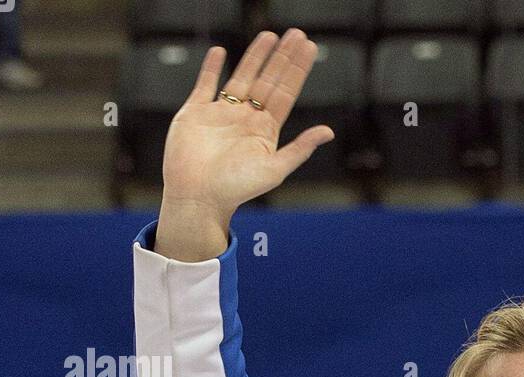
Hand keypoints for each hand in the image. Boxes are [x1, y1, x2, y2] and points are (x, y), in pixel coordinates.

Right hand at [155, 29, 333, 257]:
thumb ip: (300, 149)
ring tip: (269, 35)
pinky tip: (221, 52)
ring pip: (241, 77)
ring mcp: (220, 113)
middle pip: (268, 80)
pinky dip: (212, 68)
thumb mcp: (275, 169)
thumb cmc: (237, 189)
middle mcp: (245, 119)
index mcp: (265, 130)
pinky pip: (205, 84)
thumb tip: (329, 131)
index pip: (286, 92)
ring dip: (255, 57)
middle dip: (282, 57)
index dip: (297, 70)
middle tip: (297, 33)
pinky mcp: (195, 113)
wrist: (198, 196)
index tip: (309, 48)